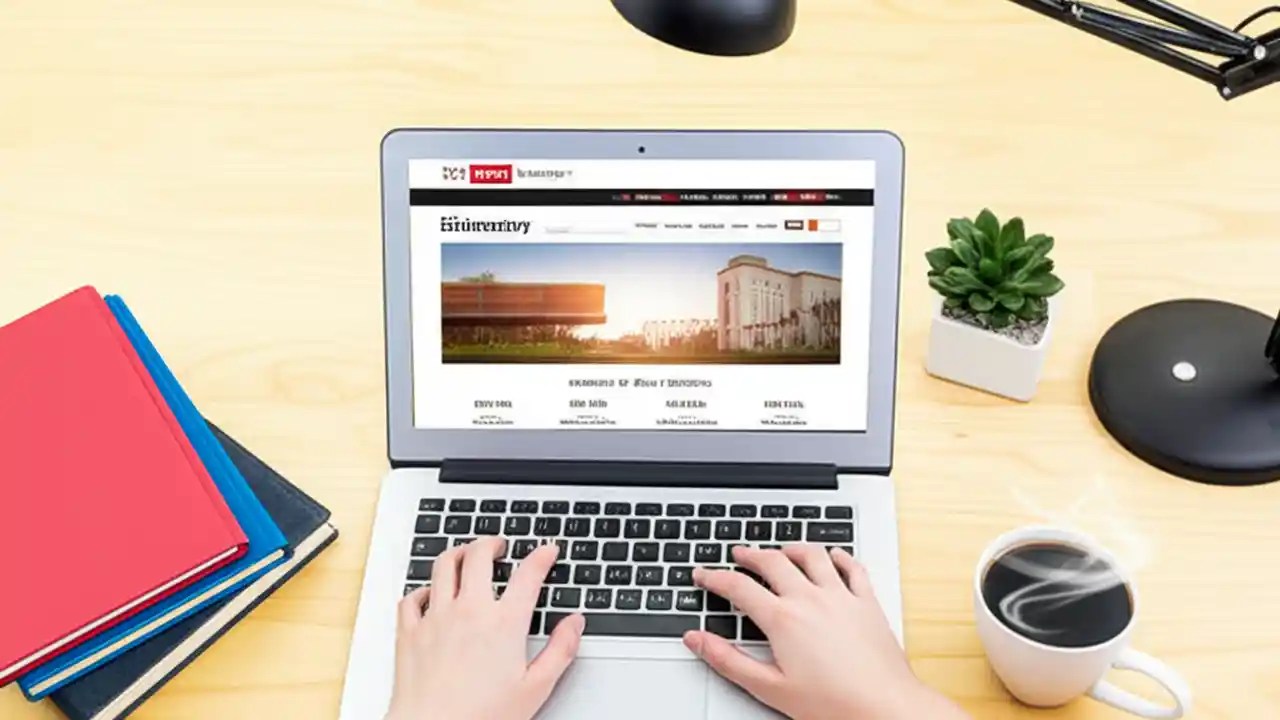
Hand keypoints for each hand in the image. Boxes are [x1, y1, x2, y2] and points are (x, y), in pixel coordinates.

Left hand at [387, 539, 584, 719]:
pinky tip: (430, 594)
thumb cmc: (481, 717)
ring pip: (443, 565)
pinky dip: (423, 589)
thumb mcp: (535, 688)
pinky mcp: (410, 632)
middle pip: (478, 555)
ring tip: (466, 554)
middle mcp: (469, 610)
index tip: (547, 550)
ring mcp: (436, 617)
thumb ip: (560, 651)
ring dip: (458, 552)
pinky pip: (412, 596)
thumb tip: (574, 624)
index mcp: (505, 623)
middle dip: (492, 542)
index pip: (528, 574)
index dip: (542, 556)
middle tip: (500, 544)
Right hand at [684, 546, 968, 719]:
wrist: (884, 707)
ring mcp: (841, 597)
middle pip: (772, 561)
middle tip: (738, 554)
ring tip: (781, 549)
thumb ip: (728, 660)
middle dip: (750, 554)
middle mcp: (810, 599)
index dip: (714, 577)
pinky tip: (834, 555)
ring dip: (792, 548)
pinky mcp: (867, 603)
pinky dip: (840, 556)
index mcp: (783, 620)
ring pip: (812, 555)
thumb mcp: (769, 688)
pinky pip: (853, 568)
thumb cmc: (833, 704)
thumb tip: (696, 640)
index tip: (703, 574)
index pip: (738, 587)